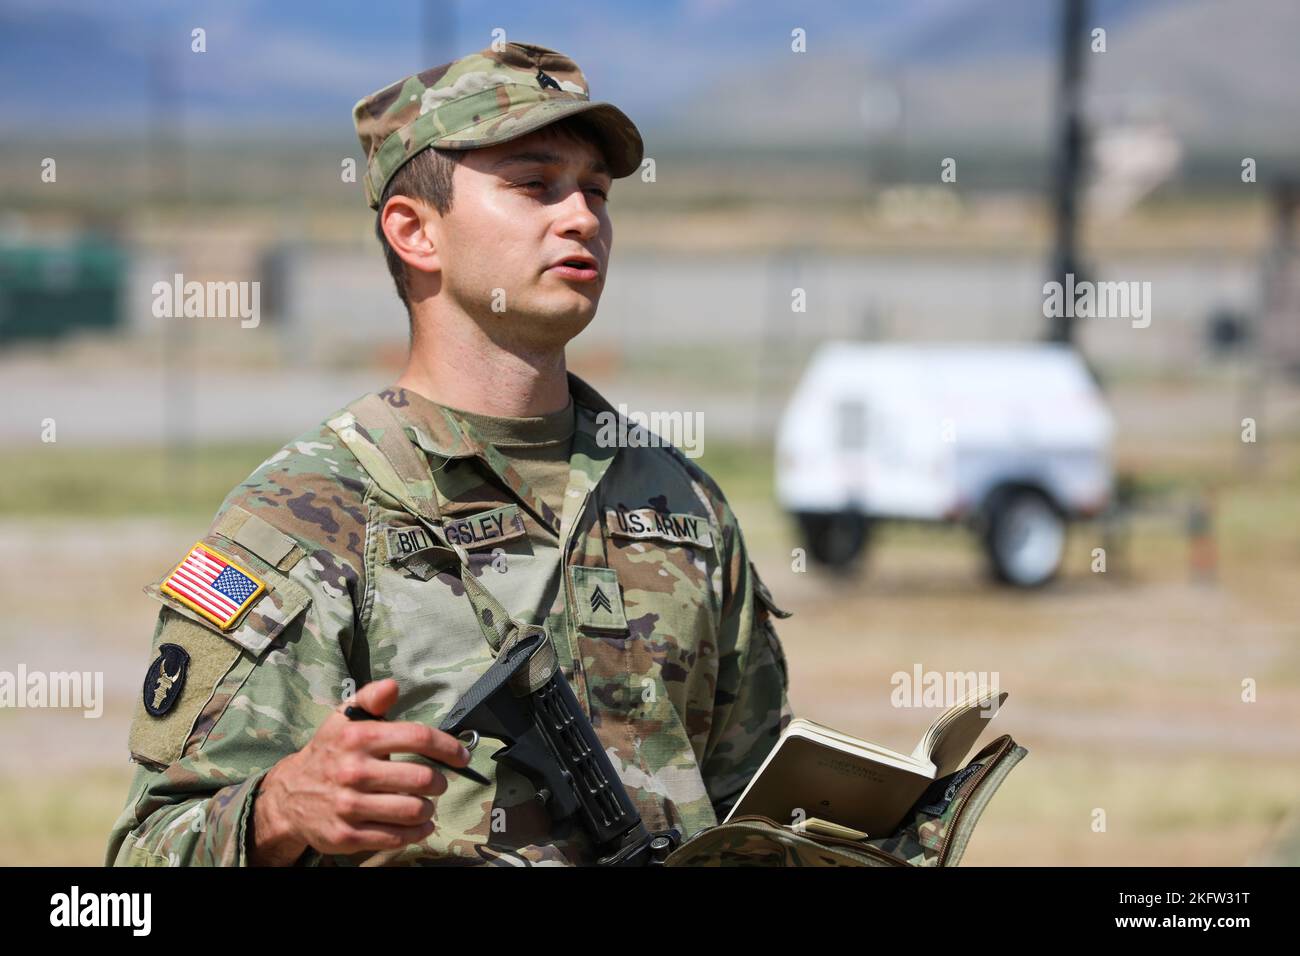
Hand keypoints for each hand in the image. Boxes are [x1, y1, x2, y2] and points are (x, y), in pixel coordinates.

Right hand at [249, 678, 471, 864]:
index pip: (417, 738)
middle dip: (439, 782)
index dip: (447, 747)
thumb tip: (393, 687)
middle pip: (421, 779)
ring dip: (428, 808)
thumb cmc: (328, 753)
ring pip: (413, 810)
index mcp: (358, 738)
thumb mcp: (343, 719)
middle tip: (438, 783)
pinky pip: (396, 837)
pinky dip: (416, 831)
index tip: (462, 756)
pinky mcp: (347, 835)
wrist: (288, 796)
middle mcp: (354, 772)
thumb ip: (371, 698)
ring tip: (425, 803)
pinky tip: (417, 824)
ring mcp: (350, 806)